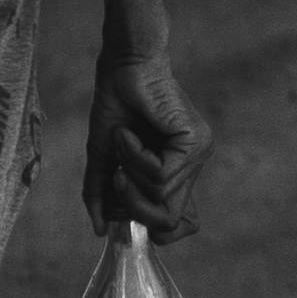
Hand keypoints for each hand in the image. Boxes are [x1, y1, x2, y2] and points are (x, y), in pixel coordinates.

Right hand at [90, 35, 211, 236]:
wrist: (123, 67)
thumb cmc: (116, 106)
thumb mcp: (104, 159)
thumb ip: (102, 193)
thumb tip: (98, 230)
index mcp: (176, 175)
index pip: (182, 224)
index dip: (155, 230)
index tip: (124, 211)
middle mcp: (192, 168)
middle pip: (169, 220)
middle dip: (133, 207)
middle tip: (117, 177)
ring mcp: (198, 155)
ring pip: (160, 196)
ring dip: (129, 170)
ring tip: (123, 141)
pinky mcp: (195, 141)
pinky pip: (160, 174)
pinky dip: (135, 156)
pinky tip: (129, 134)